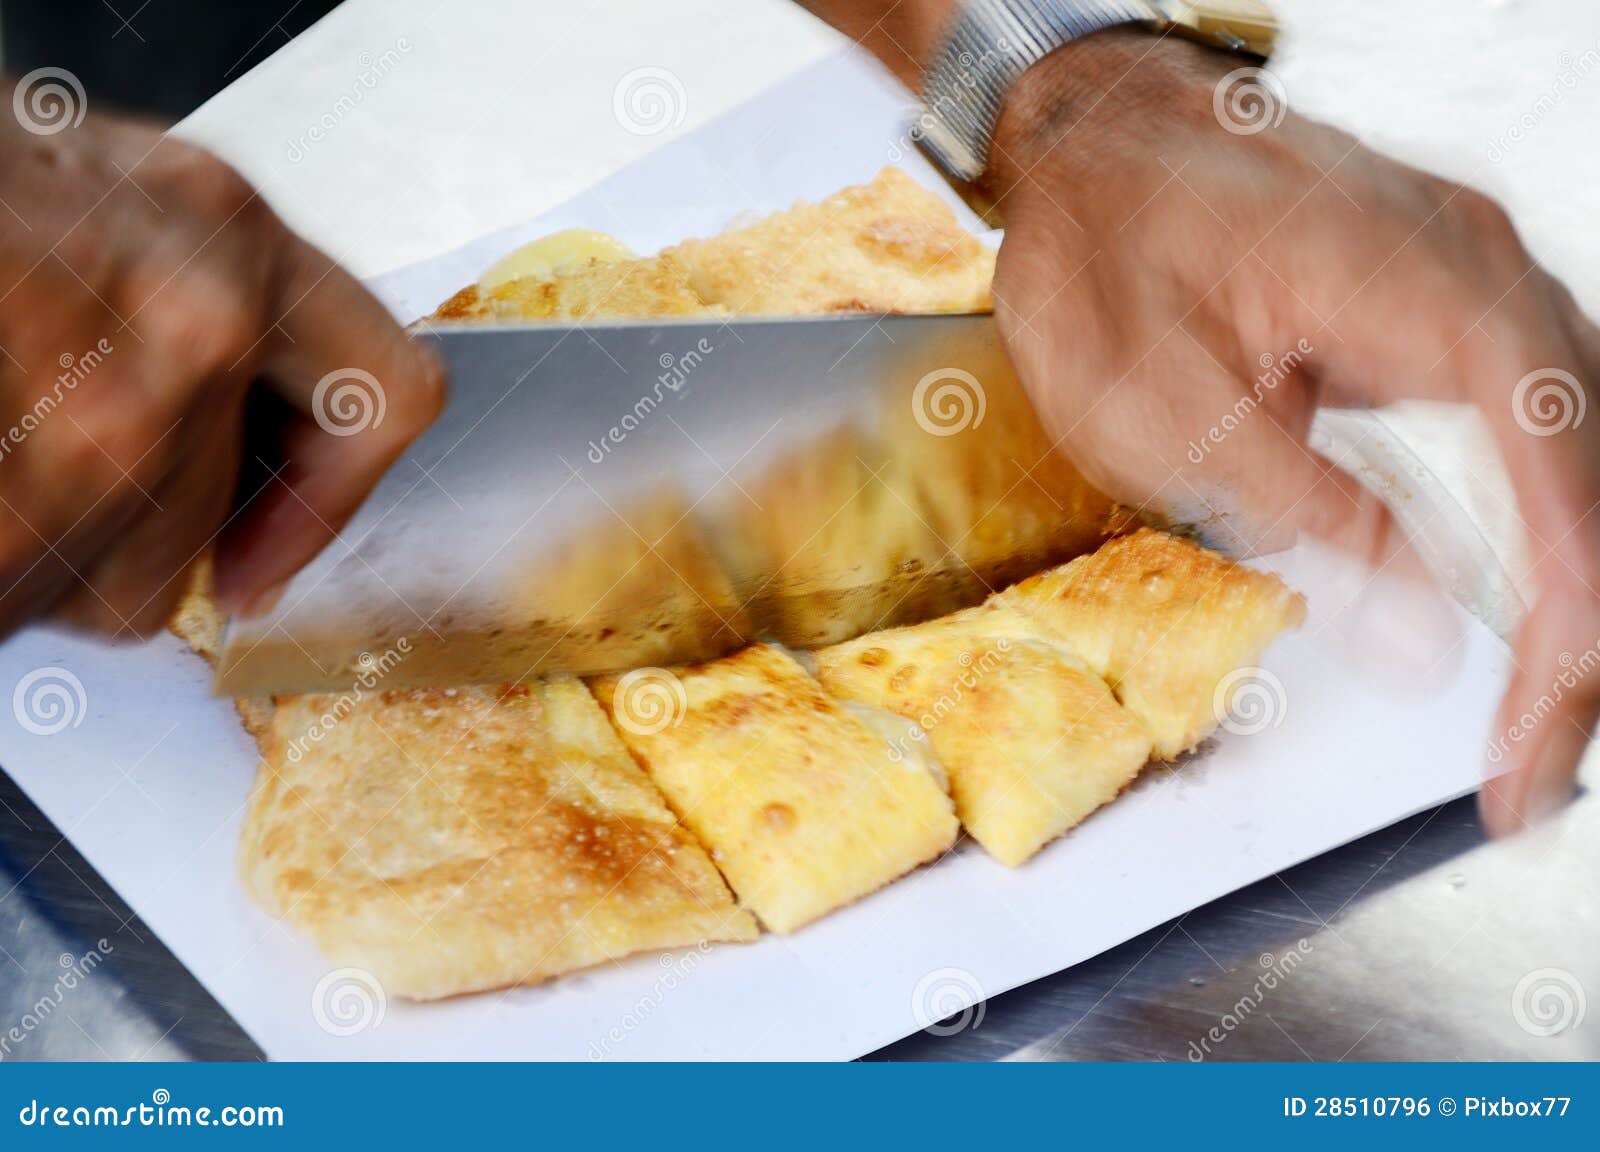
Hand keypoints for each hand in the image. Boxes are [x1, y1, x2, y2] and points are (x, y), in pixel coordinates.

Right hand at [0, 92, 443, 637]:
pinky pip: (29, 594)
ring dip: (35, 558)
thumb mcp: (98, 201)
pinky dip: (0, 568)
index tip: (264, 551)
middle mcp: (196, 316)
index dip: (332, 496)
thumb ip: (192, 315)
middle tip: (35, 480)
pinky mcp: (27, 490)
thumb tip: (238, 459)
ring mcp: (108, 407)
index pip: (386, 395)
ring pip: (113, 587)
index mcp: (226, 231)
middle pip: (203, 534)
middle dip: (112, 542)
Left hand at [983, 32, 1598, 835]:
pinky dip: (1551, 528)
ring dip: (1572, 591)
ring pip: (1583, 450)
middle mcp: (1478, 267)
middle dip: (1577, 634)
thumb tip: (1418, 637)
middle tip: (1529, 765)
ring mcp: (1476, 276)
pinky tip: (1535, 607)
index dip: (1567, 610)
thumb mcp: (1164, 406)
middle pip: (1589, 468)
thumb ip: (1303, 512)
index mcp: (1416, 282)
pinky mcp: (1452, 303)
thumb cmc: (1102, 253)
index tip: (1541, 721)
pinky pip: (1542, 423)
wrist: (1090, 144)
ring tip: (1536, 715)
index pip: (1549, 459)